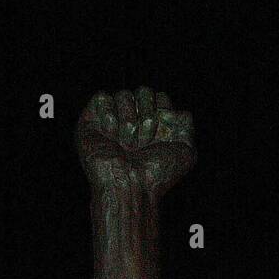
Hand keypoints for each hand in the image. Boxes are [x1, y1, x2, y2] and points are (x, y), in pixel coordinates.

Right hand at [77, 87, 195, 194]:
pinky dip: (110, 116)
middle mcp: (132, 120)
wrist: (131, 186)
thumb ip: (188, 128)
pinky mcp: (91, 121)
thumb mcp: (186, 153)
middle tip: (144, 143)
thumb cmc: (156, 175)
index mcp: (153, 125)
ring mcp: (112, 120)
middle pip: (143, 91)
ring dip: (129, 121)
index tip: (161, 136)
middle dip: (148, 116)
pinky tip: (111, 137)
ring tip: (128, 146)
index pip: (160, 97)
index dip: (163, 112)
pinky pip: (102, 97)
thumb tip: (181, 111)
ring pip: (123, 94)